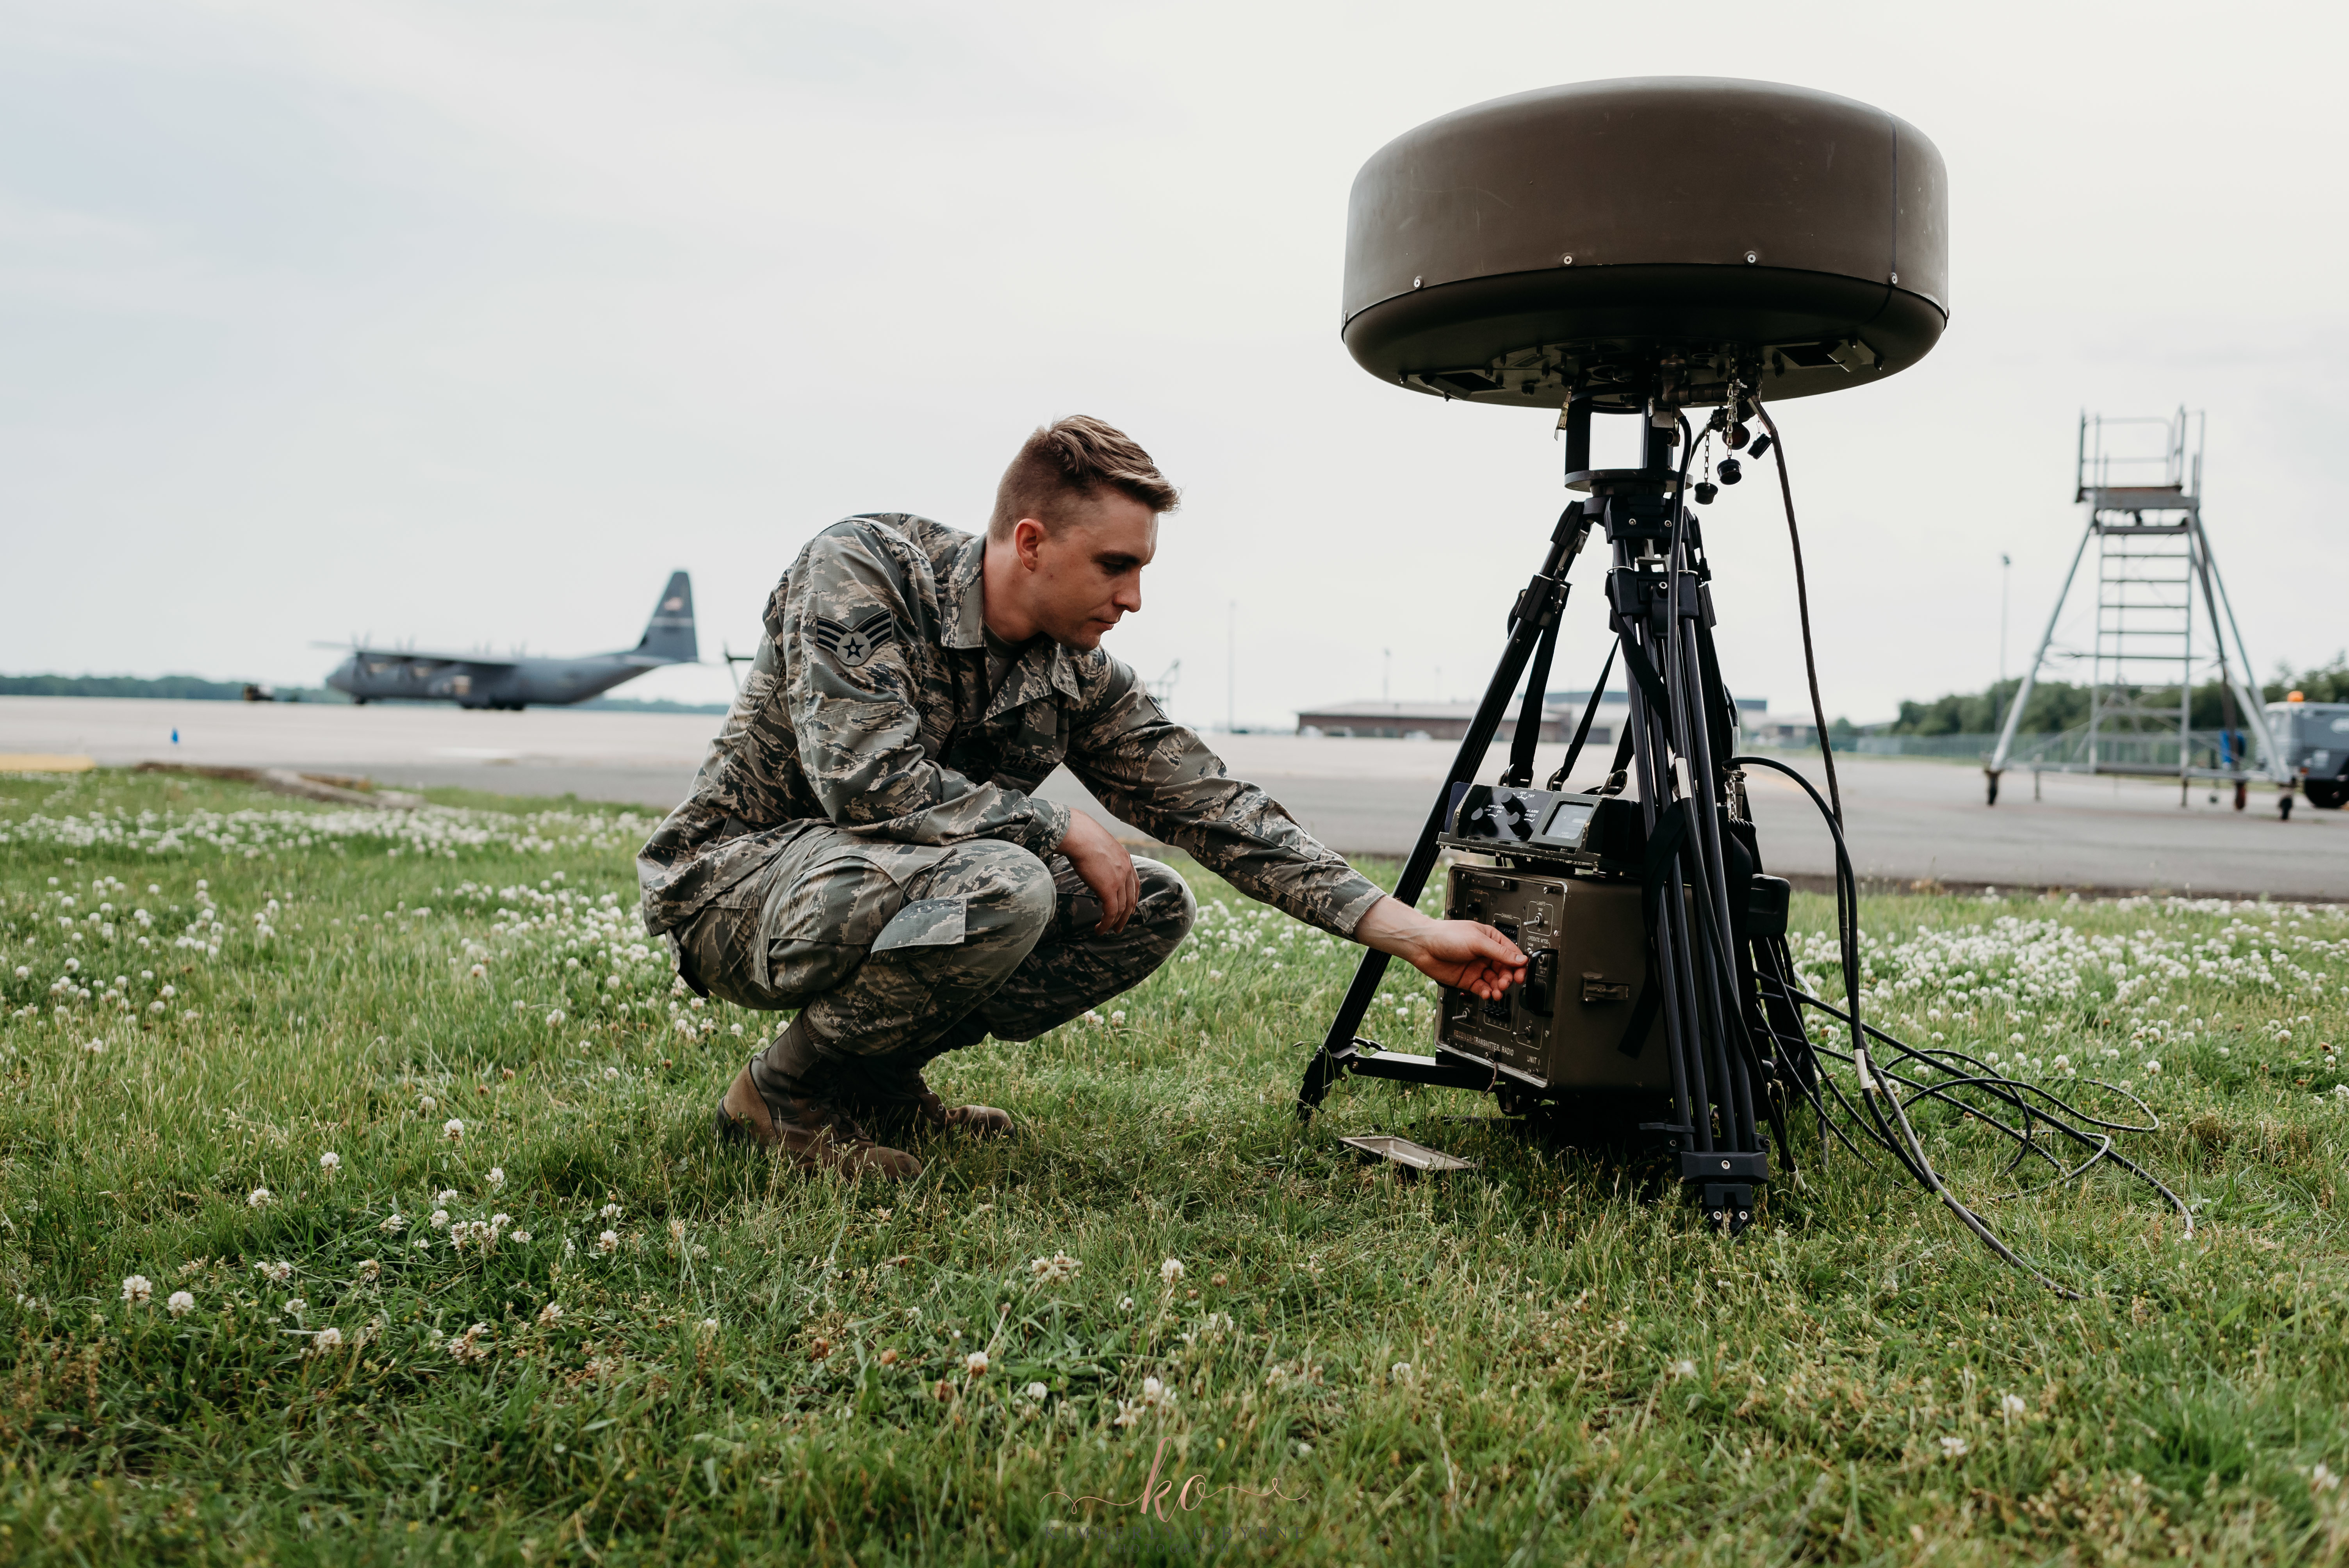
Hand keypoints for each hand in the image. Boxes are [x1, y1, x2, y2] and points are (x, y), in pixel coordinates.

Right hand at [1058, 810, 1137, 934]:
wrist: (1078, 834)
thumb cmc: (1081, 834)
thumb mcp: (1098, 843)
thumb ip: (1100, 854)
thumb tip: (1089, 856)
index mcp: (1125, 858)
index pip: (1134, 884)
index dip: (1131, 899)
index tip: (1127, 909)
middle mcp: (1126, 869)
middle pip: (1131, 898)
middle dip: (1126, 915)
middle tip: (1119, 926)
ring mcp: (1119, 879)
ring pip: (1122, 908)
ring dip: (1115, 922)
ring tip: (1107, 930)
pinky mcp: (1109, 888)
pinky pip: (1111, 912)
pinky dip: (1107, 923)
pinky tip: (1100, 929)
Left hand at [1353, 896, 1525, 999]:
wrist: (1423, 946)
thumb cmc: (1447, 935)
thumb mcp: (1478, 941)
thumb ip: (1500, 952)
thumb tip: (1520, 959)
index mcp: (1491, 939)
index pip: (1511, 954)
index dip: (1518, 965)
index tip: (1520, 975)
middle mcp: (1485, 954)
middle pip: (1505, 970)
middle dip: (1508, 978)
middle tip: (1505, 984)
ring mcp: (1477, 967)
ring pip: (1495, 981)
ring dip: (1498, 988)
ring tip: (1497, 992)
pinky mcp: (1468, 980)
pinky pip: (1482, 988)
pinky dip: (1487, 992)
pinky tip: (1487, 993)